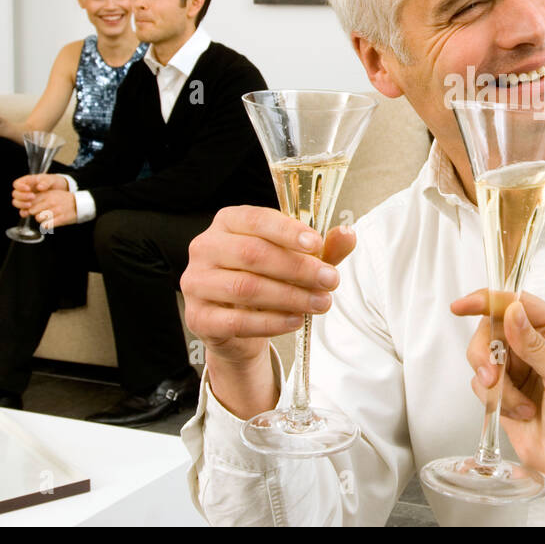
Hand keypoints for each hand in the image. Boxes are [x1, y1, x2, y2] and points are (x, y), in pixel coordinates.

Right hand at [11, 173, 65, 211]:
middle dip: (22, 196)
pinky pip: (22, 211)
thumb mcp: (51, 179)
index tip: (28, 188)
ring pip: (16, 202)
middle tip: (32, 197)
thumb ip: (46, 181)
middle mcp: (24, 191)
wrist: (60, 192)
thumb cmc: (53, 183)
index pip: (17, 184)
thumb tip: (39, 187)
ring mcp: (25, 200)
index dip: (20, 186)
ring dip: (21, 204)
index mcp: (27, 182)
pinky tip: (28, 213)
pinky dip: (23, 212)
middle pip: (15, 194)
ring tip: (30, 204)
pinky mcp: (29, 208)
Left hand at [26, 189, 76, 229]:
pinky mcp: (61, 219)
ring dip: (41, 219)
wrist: (80, 204)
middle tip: (41, 213)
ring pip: (38, 218)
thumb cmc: (63, 199)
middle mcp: (51, 202)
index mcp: (47, 194)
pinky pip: (46, 225)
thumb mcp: (52, 194)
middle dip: (35, 213)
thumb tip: (26, 208)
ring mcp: (56, 210)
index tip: (33, 208)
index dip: (29, 206)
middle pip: (32, 211)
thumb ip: (39, 198)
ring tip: (47, 217)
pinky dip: (46, 225)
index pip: (30, 202)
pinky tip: (51, 222)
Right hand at [181, 205, 354, 370]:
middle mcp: (205, 247)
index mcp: (228, 222)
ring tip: (321, 302)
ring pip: (246, 287)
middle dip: (298, 268)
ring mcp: (195, 282)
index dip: (287, 231)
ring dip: (290, 296)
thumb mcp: (296, 259)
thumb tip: (348, 234)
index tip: (317, 244)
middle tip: (330, 280)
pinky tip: (296, 320)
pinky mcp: (197, 317)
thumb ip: (322, 248)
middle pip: (253, 254)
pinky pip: (236, 320)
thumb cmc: (265, 279)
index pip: (257, 220)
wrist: (236, 323)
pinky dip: (271, 322)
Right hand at [451, 291, 544, 502]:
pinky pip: (480, 383)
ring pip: (480, 355)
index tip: (463, 306)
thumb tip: (512, 313)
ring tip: (516, 403)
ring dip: (495, 383)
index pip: (515, 302)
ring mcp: (515, 366)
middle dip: (486, 353)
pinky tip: (519, 412)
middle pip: (489, 327)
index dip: (487, 300)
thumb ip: (536, 345)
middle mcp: (531, 343)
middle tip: (493, 376)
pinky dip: (495, 400)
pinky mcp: (501, 390)